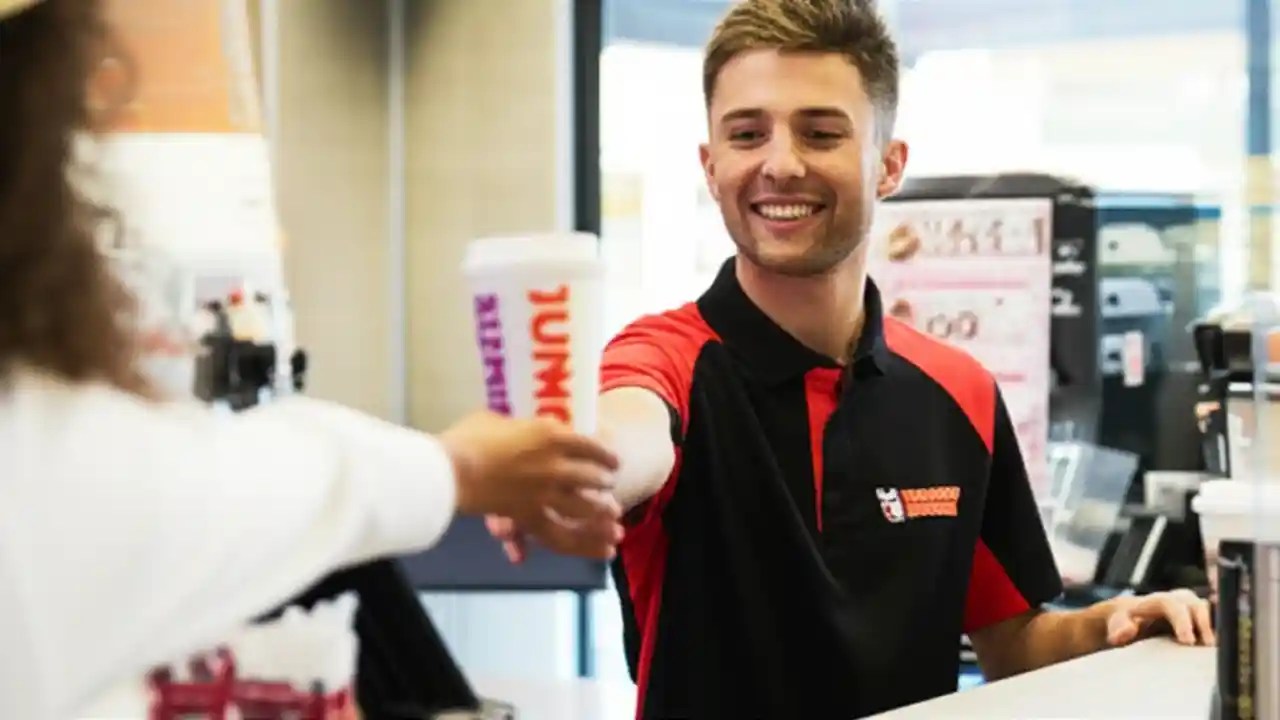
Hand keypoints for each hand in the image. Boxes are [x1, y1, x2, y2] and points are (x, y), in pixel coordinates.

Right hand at [440, 412, 622, 558]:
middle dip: (606, 482)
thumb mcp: (498, 420)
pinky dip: (587, 545)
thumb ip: (517, 427)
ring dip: (602, 510)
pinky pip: (564, 536)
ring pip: (587, 507)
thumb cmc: (469, 438)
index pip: (592, 445)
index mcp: (551, 435)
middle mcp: (556, 465)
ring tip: (613, 512)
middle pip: (594, 477)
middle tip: (610, 484)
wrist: (450, 469)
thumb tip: (517, 429)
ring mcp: (545, 494)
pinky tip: (605, 551)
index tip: (613, 459)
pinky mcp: (530, 518)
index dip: (606, 453)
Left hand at [1105, 589, 1215, 646]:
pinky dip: (1219, 633)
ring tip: (1215, 650)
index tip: (1188, 641)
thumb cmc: (1125, 622)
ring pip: (1209, 613)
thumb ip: (1119, 628)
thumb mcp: (1117, 624)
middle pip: (1196, 606)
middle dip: (1203, 624)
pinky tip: (1220, 650)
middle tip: (1207, 646)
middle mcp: (1179, 600)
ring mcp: (1193, 607)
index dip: (1182, 621)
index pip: (1172, 605)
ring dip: (1214, 629)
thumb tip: (1126, 631)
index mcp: (1158, 600)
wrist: (1133, 618)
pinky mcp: (1202, 618)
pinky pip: (1216, 622)